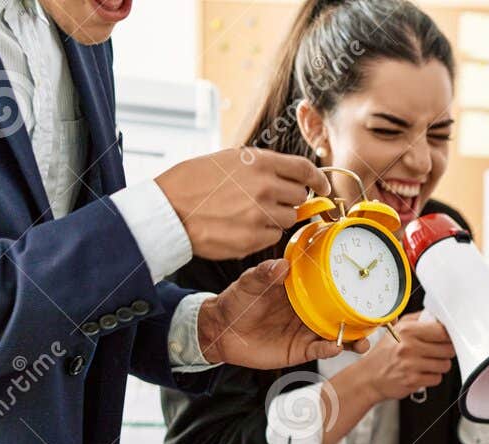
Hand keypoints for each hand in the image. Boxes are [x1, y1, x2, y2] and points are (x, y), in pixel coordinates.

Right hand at [157, 148, 329, 259]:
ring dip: (274, 217)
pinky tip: (240, 226)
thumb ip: (260, 167)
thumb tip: (287, 174)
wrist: (167, 209)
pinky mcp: (254, 238)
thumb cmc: (192, 183)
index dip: (318, 179)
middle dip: (289, 200)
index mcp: (259, 162)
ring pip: (287, 219)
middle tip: (270, 201)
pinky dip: (262, 233)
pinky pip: (273, 237)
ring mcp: (260, 214)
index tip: (322, 187)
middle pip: (299, 197)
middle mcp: (264, 186)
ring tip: (247, 213)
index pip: (304, 169)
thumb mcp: (227, 160)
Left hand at [196, 258, 367, 367]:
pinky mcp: (301, 350)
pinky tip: (336, 347)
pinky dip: (331, 349)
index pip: (334, 286)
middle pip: (345, 313)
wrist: (221, 331)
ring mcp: (308, 330)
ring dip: (355, 338)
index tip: (374, 284)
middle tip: (384, 319)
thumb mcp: (248, 283)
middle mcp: (312, 309)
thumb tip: (281, 265)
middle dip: (366, 317)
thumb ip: (264, 274)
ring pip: (339, 334)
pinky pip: (321, 350)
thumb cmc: (236, 301)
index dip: (355, 286)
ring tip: (364, 340)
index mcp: (304, 290)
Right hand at [349, 312, 454, 400]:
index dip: (448, 335)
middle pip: (448, 348)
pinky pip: (437, 378)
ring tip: (427, 362)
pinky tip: (422, 372)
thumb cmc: (384, 353)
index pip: (441, 331)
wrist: (369, 376)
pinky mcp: (413, 380)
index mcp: (406, 331)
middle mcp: (408, 347)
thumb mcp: (397, 329)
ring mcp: (411, 365)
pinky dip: (432, 377)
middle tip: (436, 351)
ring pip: (445, 365)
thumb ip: (418, 320)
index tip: (446, 337)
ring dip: (439, 365)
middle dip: (445, 351)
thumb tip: (437, 316)